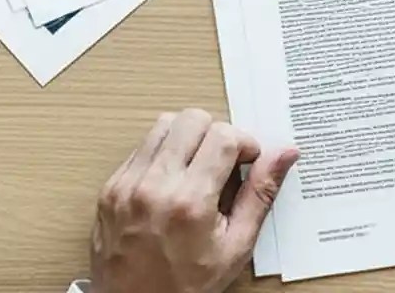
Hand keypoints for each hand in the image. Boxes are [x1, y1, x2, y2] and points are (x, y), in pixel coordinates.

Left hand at [90, 109, 298, 292]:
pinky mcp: (110, 188)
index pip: (223, 135)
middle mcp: (154, 186)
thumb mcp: (235, 247)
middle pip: (192, 119)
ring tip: (198, 168)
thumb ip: (260, 194)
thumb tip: (284, 154)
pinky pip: (141, 147)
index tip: (249, 160)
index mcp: (190, 202)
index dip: (245, 142)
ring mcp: (126, 185)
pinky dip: (163, 153)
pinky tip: (174, 180)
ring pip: (164, 124)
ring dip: (188, 137)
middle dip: (217, 133)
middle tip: (224, 162)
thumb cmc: (185, 286)